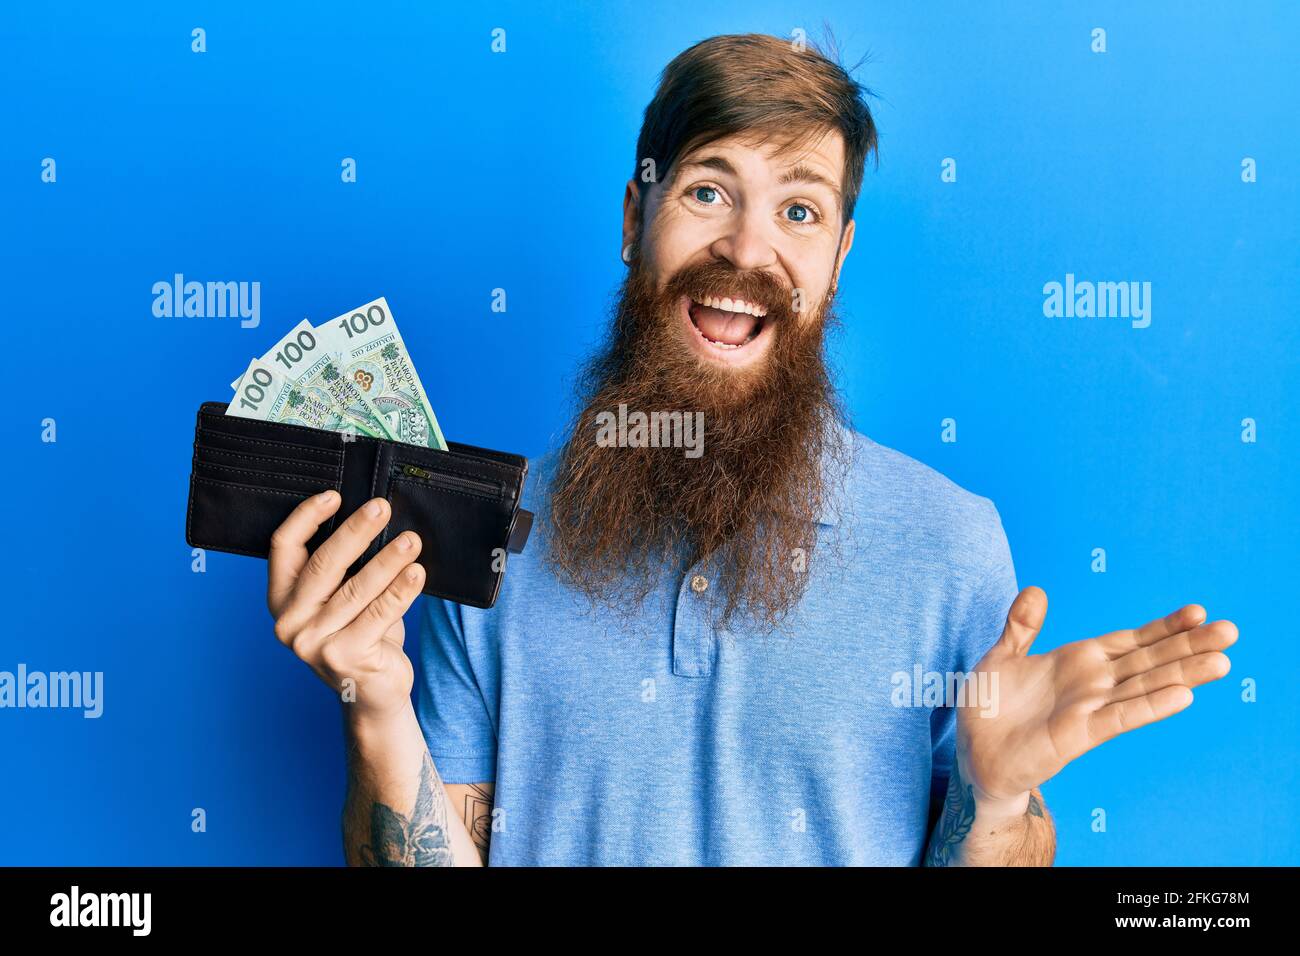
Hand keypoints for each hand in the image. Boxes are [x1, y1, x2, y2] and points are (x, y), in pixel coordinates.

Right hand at [267, 491, 425, 722]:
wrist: (372, 693)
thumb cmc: (360, 635)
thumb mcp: (342, 599)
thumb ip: (345, 568)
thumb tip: (374, 518)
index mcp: (281, 600)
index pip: (282, 547)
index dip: (306, 517)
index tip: (334, 495)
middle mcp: (289, 621)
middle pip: (323, 564)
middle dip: (356, 531)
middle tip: (382, 508)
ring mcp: (313, 643)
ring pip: (356, 589)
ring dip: (388, 560)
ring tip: (412, 540)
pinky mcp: (344, 657)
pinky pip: (379, 614)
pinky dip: (402, 591)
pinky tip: (418, 573)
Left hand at [959, 587, 1237, 803]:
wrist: (976, 754)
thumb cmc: (991, 708)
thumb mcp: (1002, 656)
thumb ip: (1022, 626)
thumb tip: (1035, 589)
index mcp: (1079, 661)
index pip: (1131, 640)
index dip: (1163, 627)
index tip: (1198, 611)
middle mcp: (1094, 683)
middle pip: (1150, 660)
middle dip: (1188, 646)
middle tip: (1230, 630)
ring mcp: (1091, 708)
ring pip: (1145, 687)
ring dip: (1182, 674)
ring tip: (1221, 661)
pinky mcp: (1080, 734)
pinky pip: (1120, 717)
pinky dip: (1150, 706)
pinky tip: (1182, 696)